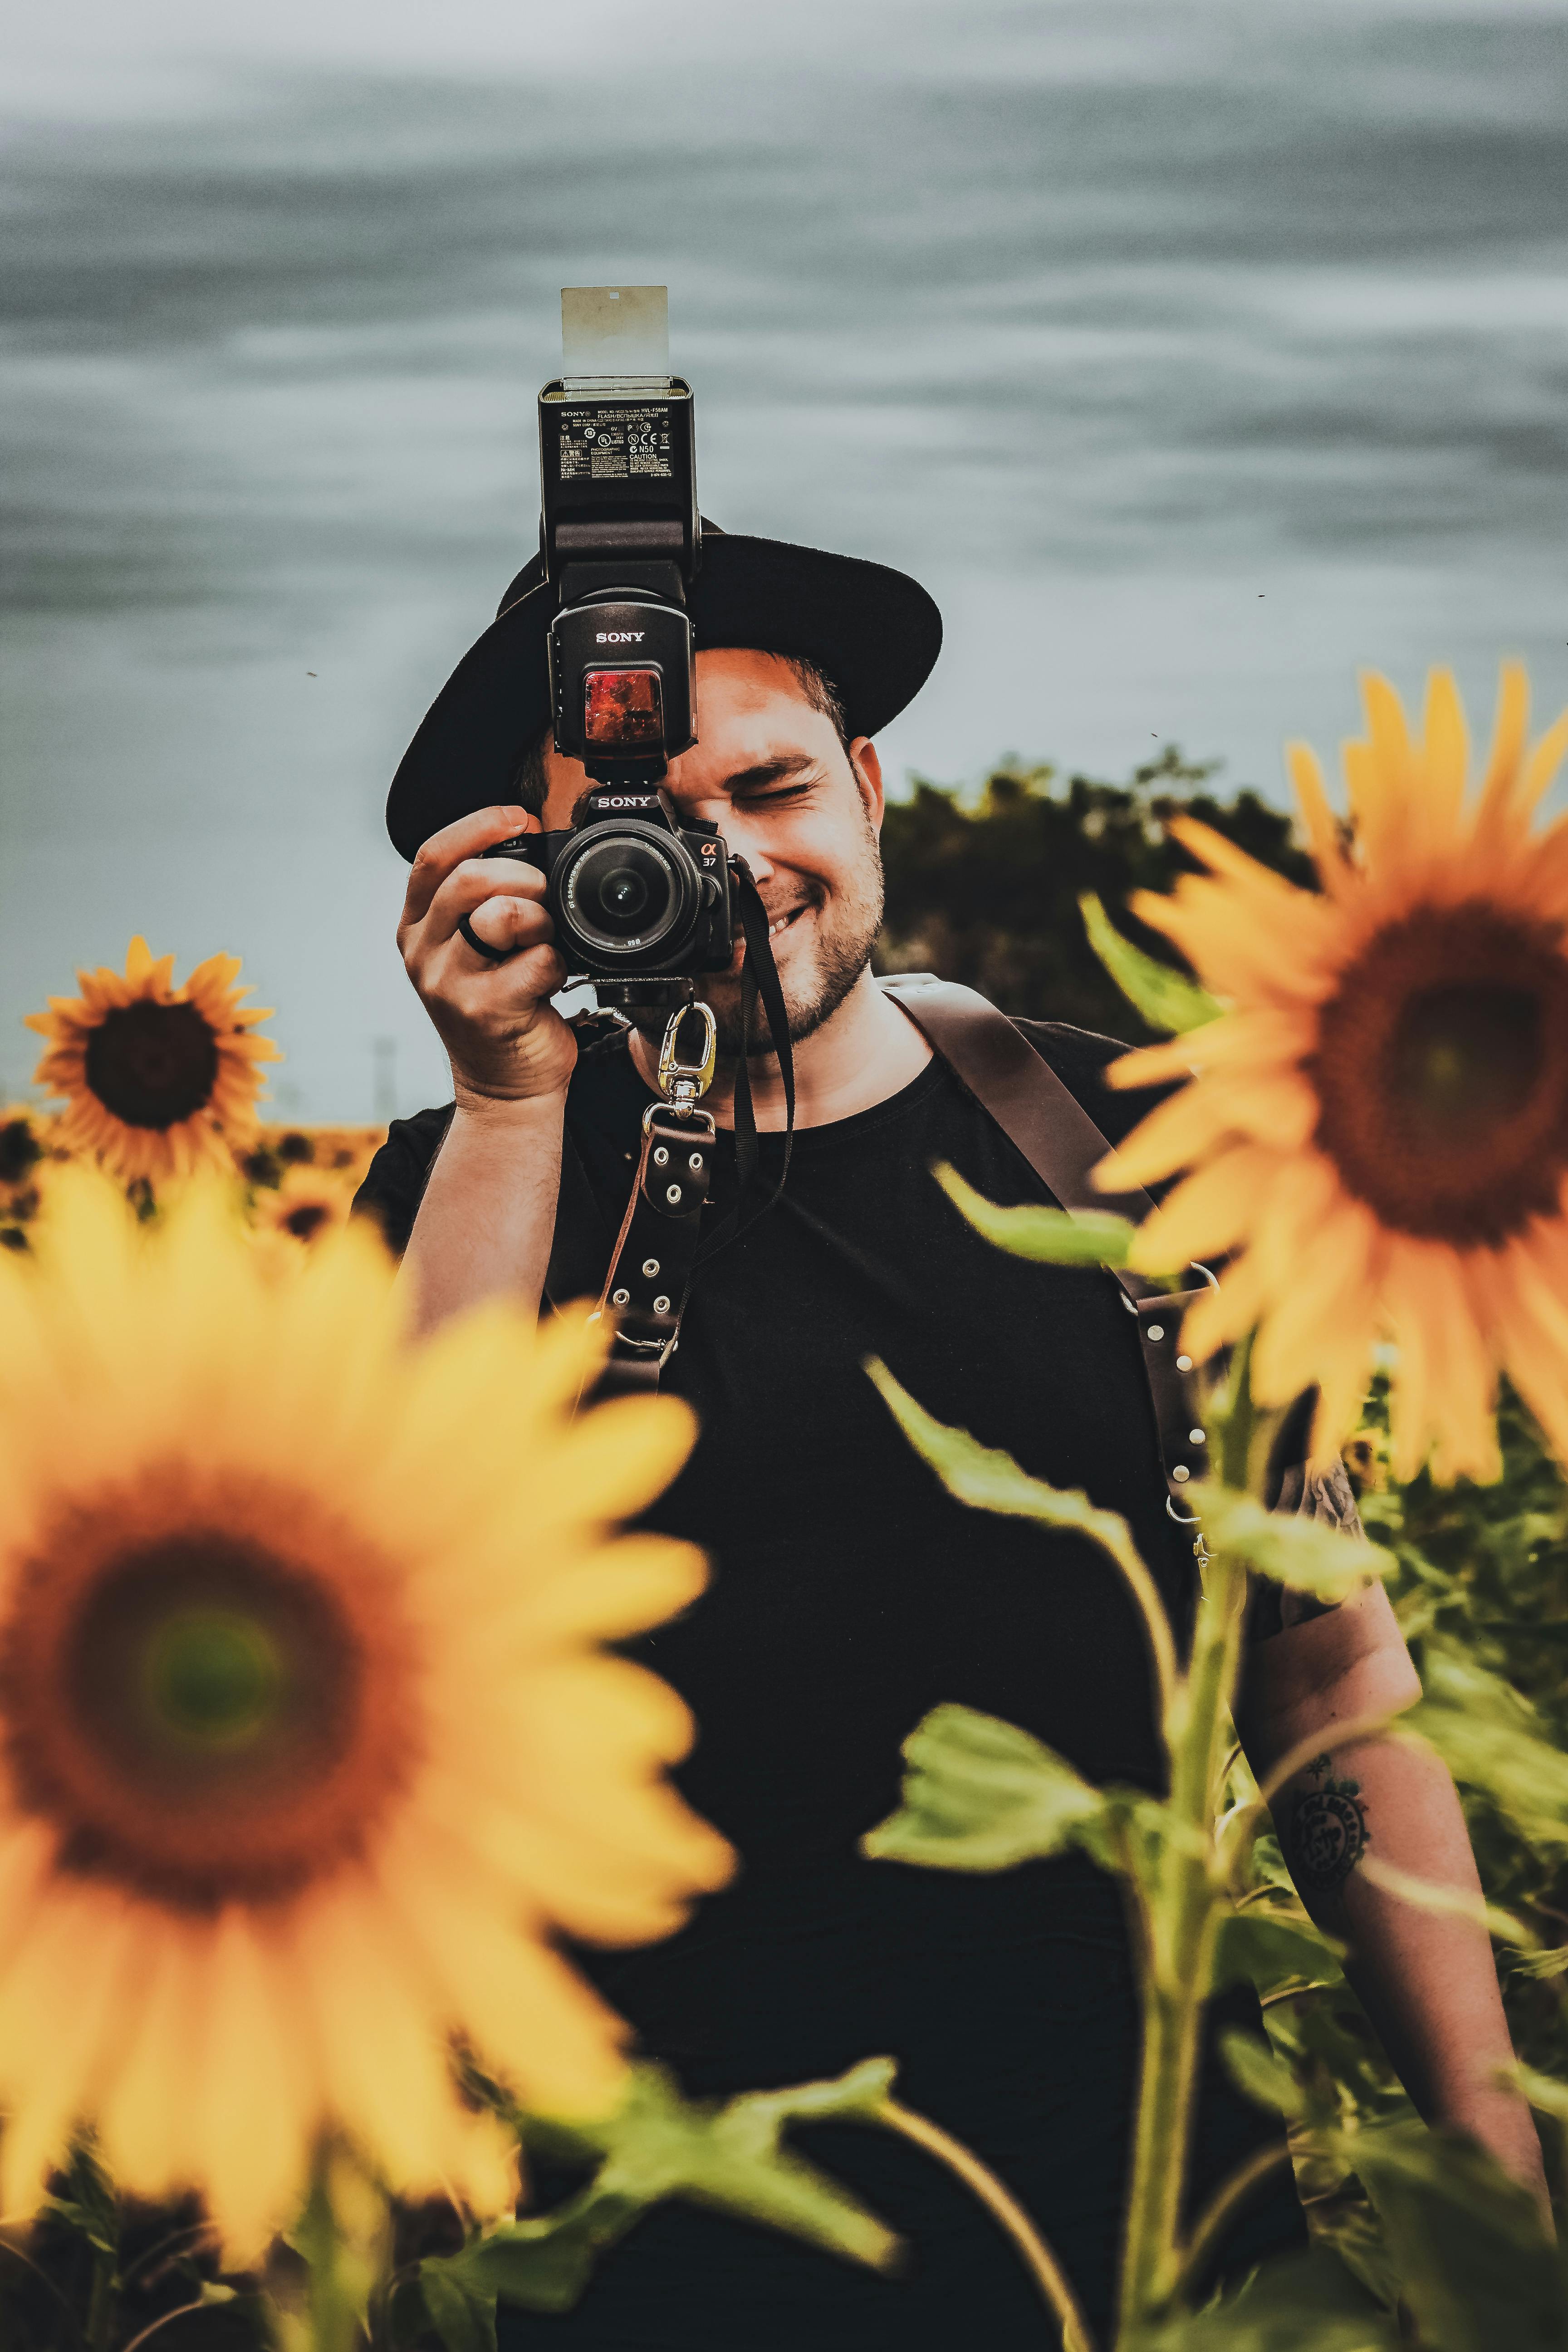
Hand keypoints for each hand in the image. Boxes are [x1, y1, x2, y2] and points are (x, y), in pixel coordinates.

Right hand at [398, 805, 576, 1106]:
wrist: (506, 1084)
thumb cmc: (500, 1005)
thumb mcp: (474, 947)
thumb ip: (484, 900)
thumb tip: (529, 840)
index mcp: (416, 925)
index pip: (432, 856)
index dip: (477, 827)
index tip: (518, 818)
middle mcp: (423, 952)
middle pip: (467, 879)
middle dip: (521, 875)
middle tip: (544, 894)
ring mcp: (449, 983)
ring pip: (499, 915)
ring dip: (539, 917)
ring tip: (545, 939)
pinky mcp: (484, 1011)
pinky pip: (536, 961)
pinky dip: (557, 962)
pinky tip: (553, 978)